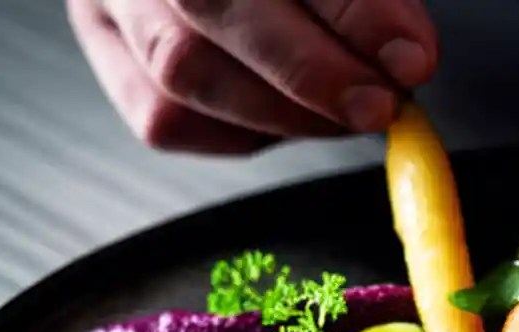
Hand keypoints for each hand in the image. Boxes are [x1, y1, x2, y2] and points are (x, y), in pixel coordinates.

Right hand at [67, 0, 437, 153]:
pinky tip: (289, 118)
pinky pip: (165, 118)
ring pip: (183, 70)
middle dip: (311, 71)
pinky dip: (242, 132)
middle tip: (381, 105)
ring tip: (353, 114)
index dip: (351, 10)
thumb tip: (405, 57)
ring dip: (285, 112)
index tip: (411, 57)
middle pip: (212, 5)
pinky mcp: (107, 52)